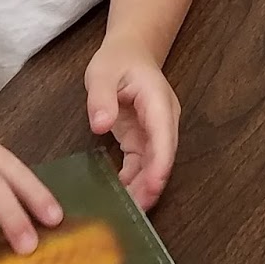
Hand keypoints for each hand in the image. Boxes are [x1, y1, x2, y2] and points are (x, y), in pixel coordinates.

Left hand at [85, 35, 178, 210]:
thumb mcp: (102, 73)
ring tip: (126, 210)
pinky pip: (142, 163)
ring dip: (143, 186)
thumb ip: (101, 98)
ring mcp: (155, 130)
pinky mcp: (144, 138)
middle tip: (134, 211)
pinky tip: (121, 193)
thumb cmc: (118, 60)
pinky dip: (134, 179)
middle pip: (163, 156)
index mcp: (157, 101)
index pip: (164, 137)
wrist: (130, 52)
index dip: (160, 166)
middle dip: (151, 184)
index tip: (152, 189)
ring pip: (154, 164)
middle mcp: (163, 119)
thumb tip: (100, 124)